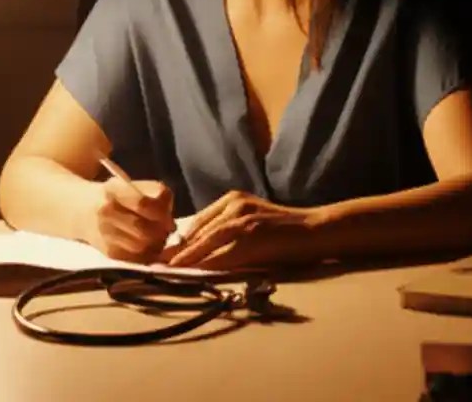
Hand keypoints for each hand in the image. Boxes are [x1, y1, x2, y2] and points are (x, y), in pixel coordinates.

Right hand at [83, 178, 175, 262]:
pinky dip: (148, 254)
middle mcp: (106, 212)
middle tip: (167, 230)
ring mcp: (105, 235)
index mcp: (114, 190)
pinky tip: (147, 246)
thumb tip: (170, 223)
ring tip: (157, 237)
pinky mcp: (108, 253)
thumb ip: (157, 195)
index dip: (162, 213)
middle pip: (144, 230)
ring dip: (156, 245)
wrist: (80, 210)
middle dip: (162, 232)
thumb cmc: (115, 196)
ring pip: (142, 247)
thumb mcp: (133, 185)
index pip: (143, 204)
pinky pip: (136, 258)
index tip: (169, 218)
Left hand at [164, 190, 322, 269]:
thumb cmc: (285, 230)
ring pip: (206, 240)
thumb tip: (200, 249)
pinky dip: (206, 262)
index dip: (180, 239)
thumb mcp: (252, 221)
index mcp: (232, 199)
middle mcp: (233, 204)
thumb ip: (229, 230)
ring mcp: (242, 218)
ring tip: (168, 269)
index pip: (198, 221)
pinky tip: (193, 271)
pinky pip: (222, 251)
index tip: (165, 253)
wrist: (314, 228)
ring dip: (185, 256)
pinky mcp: (252, 234)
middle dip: (177, 248)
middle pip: (198, 229)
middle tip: (157, 263)